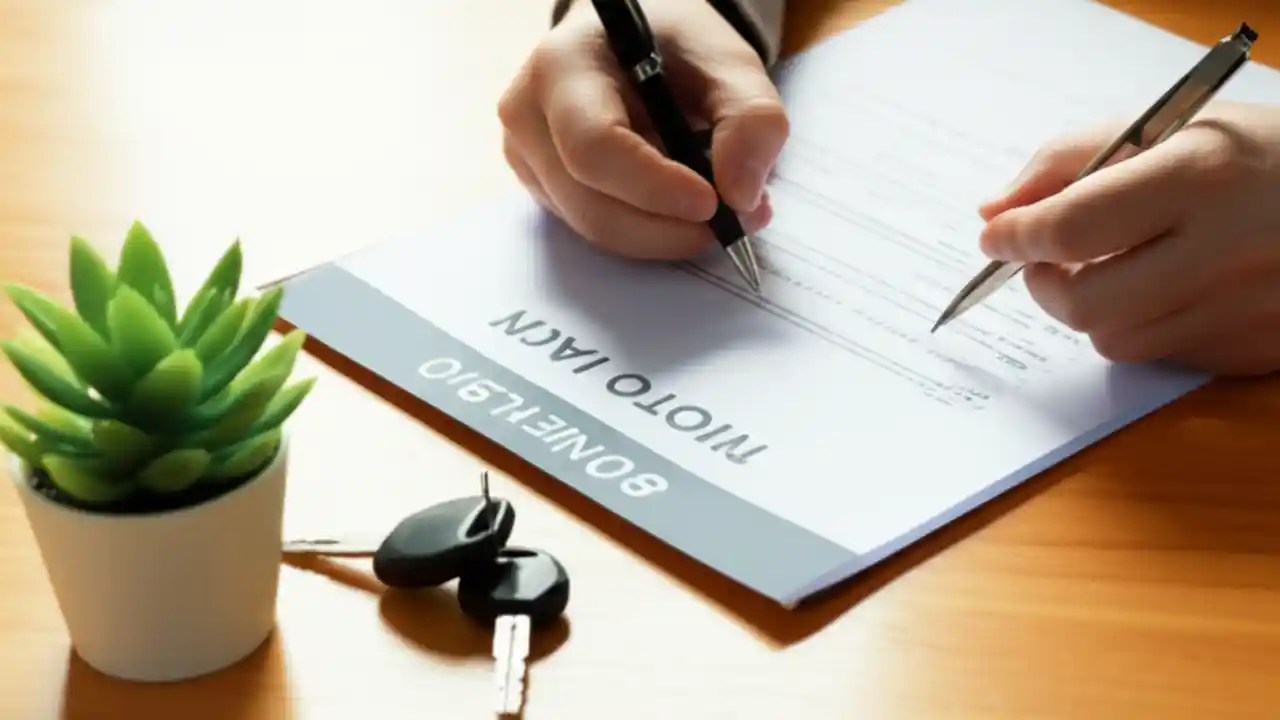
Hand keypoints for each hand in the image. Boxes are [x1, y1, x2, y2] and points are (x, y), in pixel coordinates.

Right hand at [497, 0, 785, 258]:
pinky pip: (598, 230)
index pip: (594, 147)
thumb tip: (742, 198)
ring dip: (667, 235)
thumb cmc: (676, 45)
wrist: (636, 44)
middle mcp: (528, 115)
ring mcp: (528, 158)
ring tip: (722, 210)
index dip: (654, 187)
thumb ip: (751, 119)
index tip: (714, 204)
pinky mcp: (544, 188)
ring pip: (596, 228)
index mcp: (562, 66)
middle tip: (739, 221)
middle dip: (671, 228)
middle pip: (593, 206)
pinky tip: (682, 204)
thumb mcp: (729, 62)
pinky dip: (650, 231)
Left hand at [976, 101, 1279, 375]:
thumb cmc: (1259, 156)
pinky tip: (1174, 290)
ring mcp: (1246, 311)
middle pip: (1083, 304)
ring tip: (1121, 265)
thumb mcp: (1173, 127)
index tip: (997, 235)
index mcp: (1202, 176)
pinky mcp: (1257, 352)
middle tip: (1045, 260)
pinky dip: (1146, 326)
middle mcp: (1226, 251)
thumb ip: (1070, 161)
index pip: (1070, 227)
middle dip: (1043, 284)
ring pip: (1114, 340)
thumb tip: (994, 214)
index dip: (1016, 237)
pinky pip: (1163, 357)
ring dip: (1093, 308)